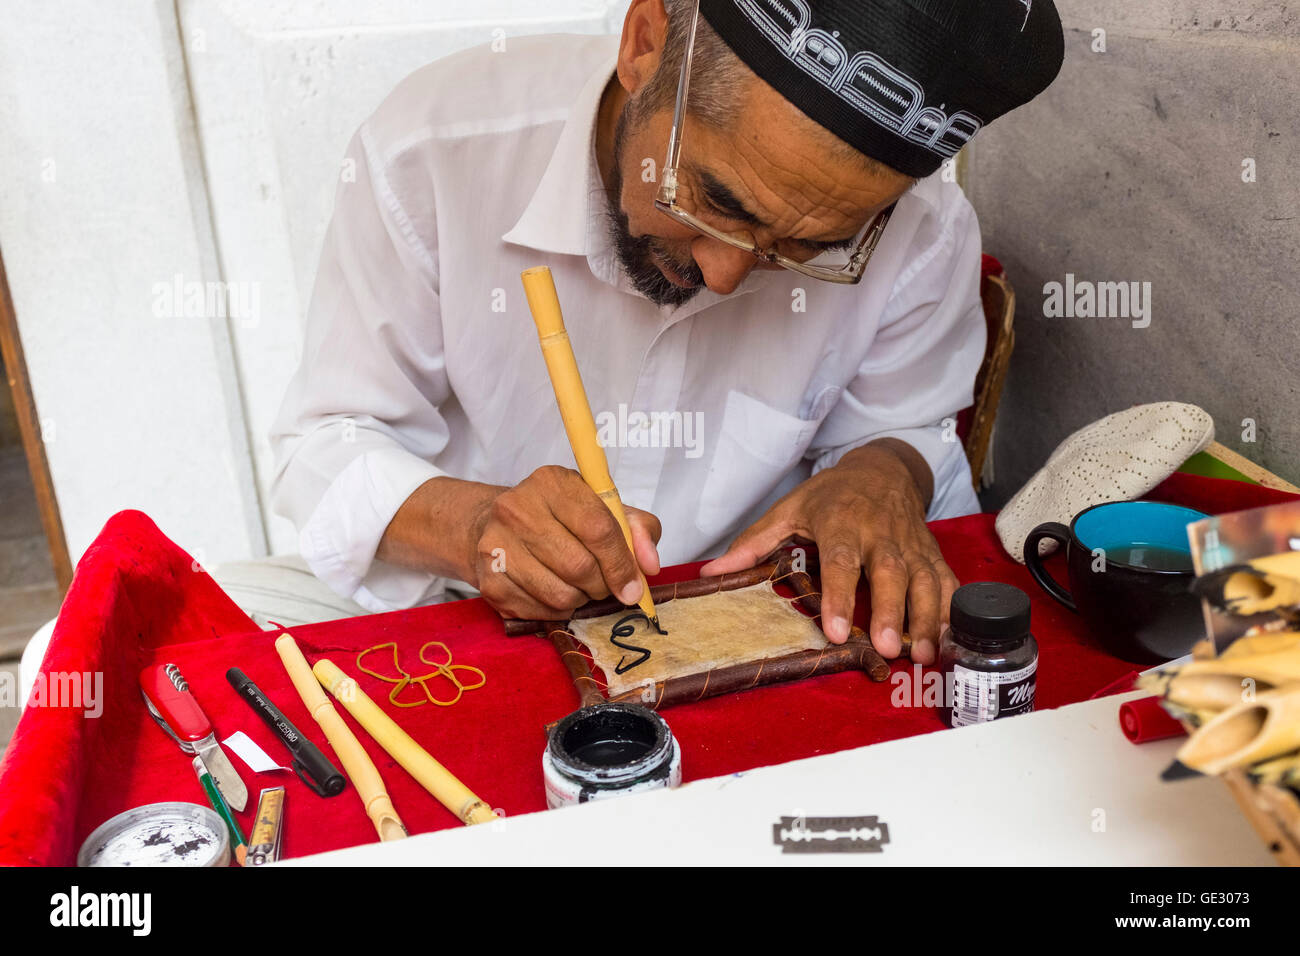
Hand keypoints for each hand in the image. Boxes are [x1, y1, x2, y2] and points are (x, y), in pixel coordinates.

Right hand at [466, 465, 660, 620]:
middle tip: (603, 585)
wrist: (495, 525)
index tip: (633, 587)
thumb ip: (637, 529)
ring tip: (578, 586)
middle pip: (579, 567)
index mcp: (551, 482)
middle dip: (602, 585)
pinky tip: (554, 591)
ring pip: (560, 595)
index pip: (598, 528)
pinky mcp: (488, 580)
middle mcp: (517, 508)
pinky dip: (557, 611)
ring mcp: (496, 545)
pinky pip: (539, 611)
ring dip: (580, 599)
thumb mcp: (602, 508)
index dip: (621, 564)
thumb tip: (650, 565)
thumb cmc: (559, 516)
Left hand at [699, 441, 957, 663]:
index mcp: (842, 523)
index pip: (840, 562)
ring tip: (921, 654)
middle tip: (888, 647)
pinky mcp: (931, 552)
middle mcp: (880, 534)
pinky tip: (950, 639)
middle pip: (889, 574)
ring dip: (927, 618)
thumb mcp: (789, 510)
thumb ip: (754, 544)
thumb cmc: (831, 495)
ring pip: (924, 581)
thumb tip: (712, 573)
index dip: (839, 597)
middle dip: (891, 611)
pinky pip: (947, 580)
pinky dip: (952, 609)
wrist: (882, 469)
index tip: (838, 631)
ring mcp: (910, 545)